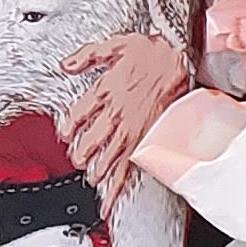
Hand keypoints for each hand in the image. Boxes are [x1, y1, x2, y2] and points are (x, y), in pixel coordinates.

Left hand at [59, 30, 190, 196]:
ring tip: (91, 177)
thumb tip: (67, 64)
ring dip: (95, 171)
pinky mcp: (146, 141)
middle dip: (78, 154)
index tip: (64, 132)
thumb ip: (87, 55)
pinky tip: (108, 201)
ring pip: (106, 161)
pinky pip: (128, 170)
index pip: (75, 117)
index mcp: (104, 92)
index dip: (65, 128)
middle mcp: (116, 115)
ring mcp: (131, 131)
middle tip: (77, 156)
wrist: (182, 61)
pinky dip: (116, 189)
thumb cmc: (152, 53)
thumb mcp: (115, 45)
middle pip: (88, 144)